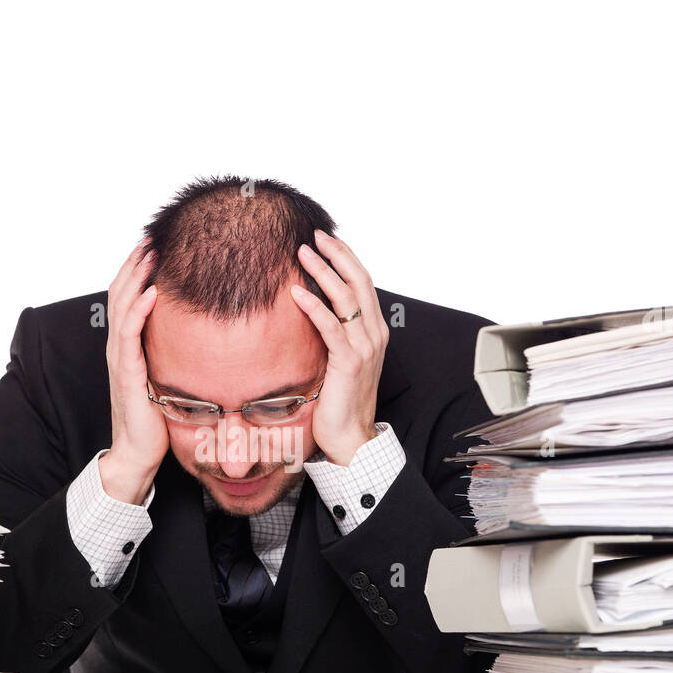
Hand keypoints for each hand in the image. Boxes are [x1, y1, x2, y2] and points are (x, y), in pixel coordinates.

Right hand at [100, 240, 167, 503]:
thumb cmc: (154, 421)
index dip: (137, 269)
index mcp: (127, 347)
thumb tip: (199, 338)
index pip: (127, 297)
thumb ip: (172, 356)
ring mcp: (121, 359)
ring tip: (150, 251)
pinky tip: (153, 291)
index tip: (155, 244)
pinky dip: (140, 309)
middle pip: (121, 292)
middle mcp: (120, 348)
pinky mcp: (129, 374)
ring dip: (136, 275)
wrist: (138, 454)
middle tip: (152, 235)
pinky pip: (130, 334)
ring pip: (123, 305)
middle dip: (135, 262)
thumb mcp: (165, 379)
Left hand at [290, 229, 385, 465]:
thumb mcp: (340, 360)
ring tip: (302, 253)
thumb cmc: (340, 400)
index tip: (325, 241)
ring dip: (323, 272)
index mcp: (374, 331)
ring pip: (346, 298)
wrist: (350, 436)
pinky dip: (314, 307)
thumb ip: (335, 334)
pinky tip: (297, 293)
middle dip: (337, 255)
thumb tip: (313, 310)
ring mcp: (364, 348)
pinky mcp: (349, 362)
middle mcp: (374, 335)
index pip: (364, 284)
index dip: (346, 258)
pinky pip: (331, 327)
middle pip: (359, 282)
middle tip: (314, 235)